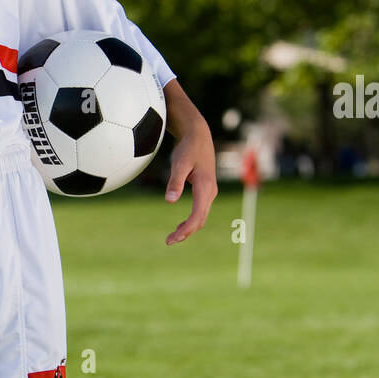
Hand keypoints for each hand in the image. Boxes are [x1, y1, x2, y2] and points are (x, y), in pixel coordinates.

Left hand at [162, 80, 217, 244]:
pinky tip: (180, 226)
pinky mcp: (205, 190)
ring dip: (188, 228)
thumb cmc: (188, 147)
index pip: (197, 215)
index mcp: (205, 187)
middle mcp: (210, 192)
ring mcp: (209, 192)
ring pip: (201, 216)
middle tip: (168, 241)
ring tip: (172, 237)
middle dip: (186, 232)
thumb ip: (175, 182)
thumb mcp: (179, 163)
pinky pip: (200, 211)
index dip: (186, 230)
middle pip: (200, 219)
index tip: (172, 238)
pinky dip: (191, 221)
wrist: (198, 135)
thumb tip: (169, 201)